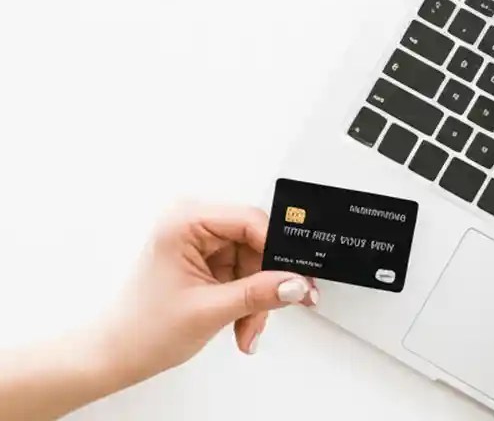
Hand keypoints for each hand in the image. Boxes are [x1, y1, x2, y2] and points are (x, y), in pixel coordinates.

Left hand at [93, 204, 316, 386]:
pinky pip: (244, 273)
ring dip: (256, 298)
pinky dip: (248, 300)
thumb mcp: (210, 311)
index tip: (296, 275)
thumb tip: (295, 282)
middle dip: (265, 282)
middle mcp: (191, 224)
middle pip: (255, 242)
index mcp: (184, 222)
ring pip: (254, 262)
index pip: (249, 220)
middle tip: (275, 307)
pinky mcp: (206, 259)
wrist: (117, 354)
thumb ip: (259, 293)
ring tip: (246, 326)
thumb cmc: (142, 329)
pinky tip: (241, 322)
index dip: (277, 249)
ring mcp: (199, 242)